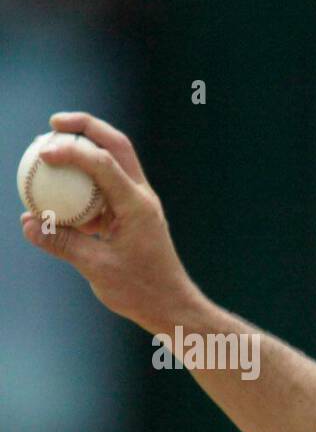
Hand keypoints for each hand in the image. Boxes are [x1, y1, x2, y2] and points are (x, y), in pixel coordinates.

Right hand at [19, 111, 201, 331]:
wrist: (172, 307)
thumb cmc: (142, 291)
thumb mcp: (96, 268)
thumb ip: (62, 242)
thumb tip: (27, 222)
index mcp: (137, 206)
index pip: (103, 163)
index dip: (71, 150)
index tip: (42, 152)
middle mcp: (142, 198)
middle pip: (116, 145)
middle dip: (86, 127)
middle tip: (53, 124)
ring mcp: (139, 205)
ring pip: (113, 163)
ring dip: (85, 152)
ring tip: (51, 153)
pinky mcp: (133, 217)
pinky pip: (106, 189)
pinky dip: (84, 184)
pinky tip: (60, 196)